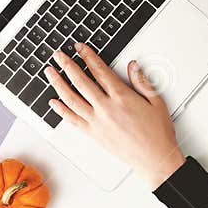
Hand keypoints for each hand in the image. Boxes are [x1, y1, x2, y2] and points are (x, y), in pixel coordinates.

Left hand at [44, 43, 184, 189]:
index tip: (79, 47)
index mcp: (122, 97)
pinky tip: (53, 102)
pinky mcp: (93, 134)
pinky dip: (61, 110)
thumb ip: (142, 82)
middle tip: (58, 55)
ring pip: (72, 99)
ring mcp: (97, 122)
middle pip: (81, 81)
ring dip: (58, 83)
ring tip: (50, 72)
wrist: (155, 159)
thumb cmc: (157, 133)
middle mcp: (106, 108)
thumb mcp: (156, 102)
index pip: (100, 71)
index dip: (88, 56)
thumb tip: (132, 66)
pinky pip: (72, 120)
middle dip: (67, 65)